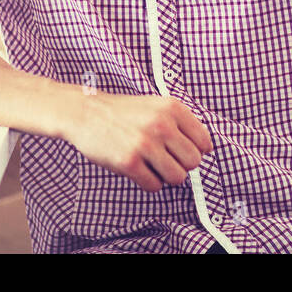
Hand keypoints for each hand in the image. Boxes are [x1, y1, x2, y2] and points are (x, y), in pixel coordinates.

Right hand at [63, 92, 213, 192]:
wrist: (85, 112)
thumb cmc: (122, 112)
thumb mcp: (155, 105)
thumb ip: (181, 122)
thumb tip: (206, 149)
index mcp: (171, 108)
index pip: (204, 141)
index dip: (194, 150)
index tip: (180, 151)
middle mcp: (161, 124)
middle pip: (193, 162)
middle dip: (181, 165)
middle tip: (164, 159)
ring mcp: (145, 144)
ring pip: (177, 177)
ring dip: (166, 176)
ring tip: (152, 166)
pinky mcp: (129, 162)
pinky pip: (154, 186)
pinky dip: (149, 183)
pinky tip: (138, 170)